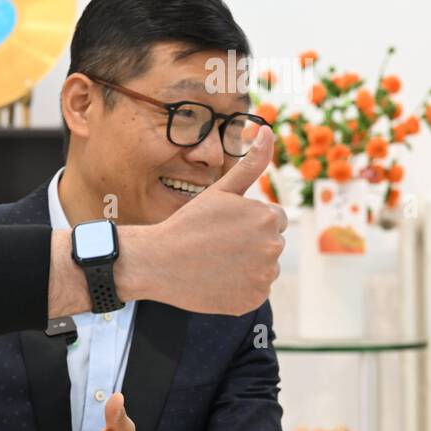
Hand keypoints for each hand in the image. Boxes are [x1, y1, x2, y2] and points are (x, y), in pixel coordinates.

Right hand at [119, 126, 285, 314]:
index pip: (273, 220)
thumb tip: (270, 130)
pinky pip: (254, 291)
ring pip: (264, 268)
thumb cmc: (186, 224)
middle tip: (215, 246)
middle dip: (249, 244)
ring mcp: (263, 277)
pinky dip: (239, 288)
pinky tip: (216, 280)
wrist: (157, 262)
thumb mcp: (220, 191)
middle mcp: (272, 248)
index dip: (246, 223)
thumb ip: (251, 164)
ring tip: (214, 263)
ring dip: (246, 266)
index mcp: (267, 218)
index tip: (222, 228)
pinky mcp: (253, 300)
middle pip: (271, 244)